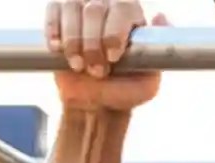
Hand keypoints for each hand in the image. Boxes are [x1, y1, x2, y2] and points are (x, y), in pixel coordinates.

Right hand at [46, 0, 166, 111]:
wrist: (95, 101)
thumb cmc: (124, 89)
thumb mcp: (149, 81)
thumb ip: (161, 55)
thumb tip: (160, 16)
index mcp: (132, 14)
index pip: (123, 8)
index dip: (114, 31)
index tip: (113, 57)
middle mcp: (107, 4)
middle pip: (95, 8)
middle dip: (93, 43)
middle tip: (97, 71)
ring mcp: (82, 7)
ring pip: (72, 8)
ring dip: (73, 41)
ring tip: (78, 66)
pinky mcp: (59, 13)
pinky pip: (53, 10)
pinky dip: (53, 30)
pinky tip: (57, 49)